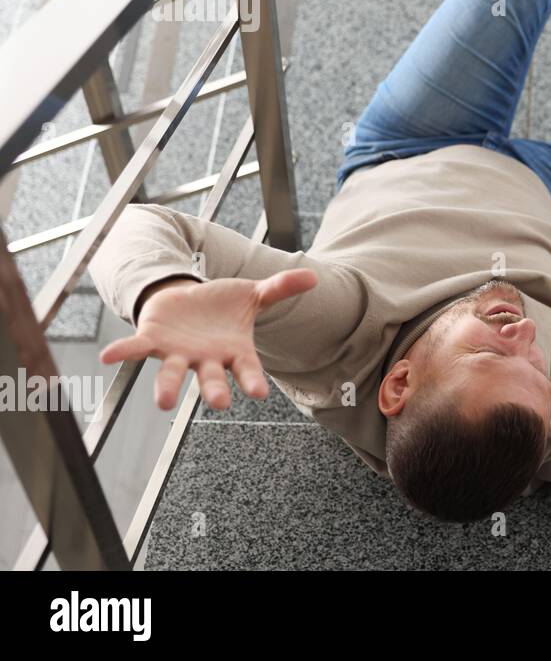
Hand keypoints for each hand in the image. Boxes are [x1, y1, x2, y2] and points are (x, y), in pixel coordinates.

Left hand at [100, 269, 317, 410]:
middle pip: (210, 378)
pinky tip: (108, 355)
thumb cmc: (222, 305)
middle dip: (214, 390)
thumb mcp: (253, 294)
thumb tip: (313, 276)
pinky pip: (135, 348)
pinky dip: (122, 352)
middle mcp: (205, 358)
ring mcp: (177, 352)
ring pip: (172, 373)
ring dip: (167, 387)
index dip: (252, 381)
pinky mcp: (152, 340)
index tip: (259, 394)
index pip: (246, 370)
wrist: (186, 300)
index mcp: (233, 352)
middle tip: (219, 402)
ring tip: (163, 402)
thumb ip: (280, 288)